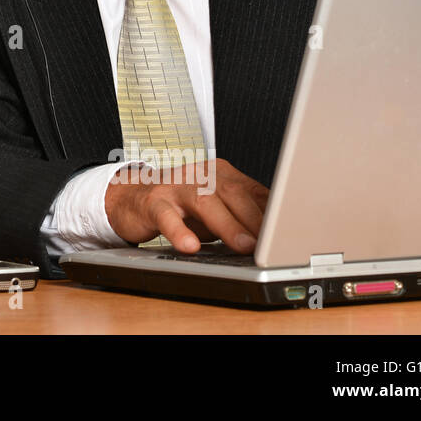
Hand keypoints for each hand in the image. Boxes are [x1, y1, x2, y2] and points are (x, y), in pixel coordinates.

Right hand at [104, 157, 268, 252]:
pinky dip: (180, 232)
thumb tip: (277, 237)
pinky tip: (190, 246)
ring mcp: (175, 187)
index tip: (290, 233)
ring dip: (227, 225)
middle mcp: (200, 175)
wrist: (130, 197)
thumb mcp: (215, 208)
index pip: (254, 190)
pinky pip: (167, 216)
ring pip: (205, 202)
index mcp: (221, 173)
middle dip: (255, 219)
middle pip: (233, 193)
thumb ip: (241, 216)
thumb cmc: (180, 205)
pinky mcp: (153, 202)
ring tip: (244, 246)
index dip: (274, 213)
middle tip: (271, 243)